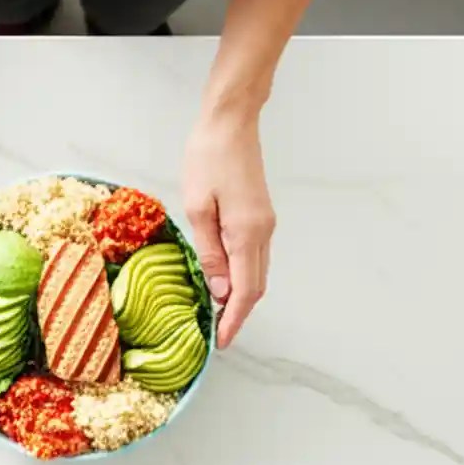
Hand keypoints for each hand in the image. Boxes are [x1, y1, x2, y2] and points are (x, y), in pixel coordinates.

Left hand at [182, 112, 275, 349]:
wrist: (231, 123)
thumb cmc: (208, 158)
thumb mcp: (198, 207)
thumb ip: (209, 252)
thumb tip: (220, 291)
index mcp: (246, 233)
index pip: (244, 291)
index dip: (234, 319)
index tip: (222, 341)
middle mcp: (262, 232)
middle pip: (256, 287)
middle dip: (238, 313)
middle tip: (216, 333)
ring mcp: (265, 224)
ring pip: (257, 273)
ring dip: (241, 296)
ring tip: (217, 313)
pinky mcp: (261, 216)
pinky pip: (255, 256)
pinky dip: (243, 275)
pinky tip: (224, 280)